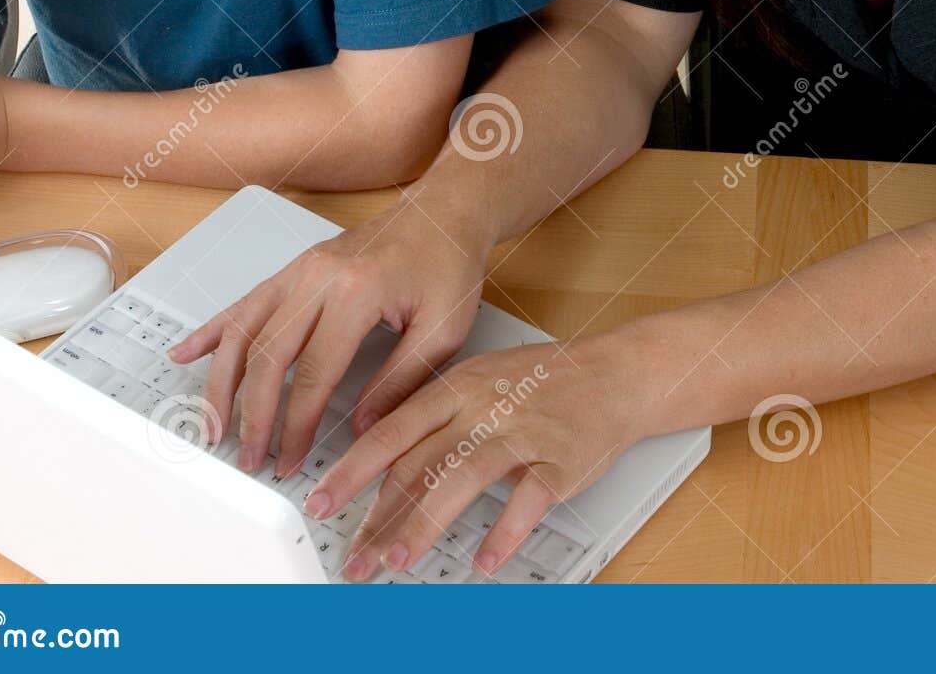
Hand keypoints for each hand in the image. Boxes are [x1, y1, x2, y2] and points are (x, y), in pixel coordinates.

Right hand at [167, 200, 492, 478]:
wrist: (443, 212)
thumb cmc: (447, 262)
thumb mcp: (444, 329)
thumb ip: (401, 381)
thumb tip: (361, 429)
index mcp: (357, 292)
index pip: (313, 373)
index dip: (297, 424)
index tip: (291, 457)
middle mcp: (318, 276)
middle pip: (266, 355)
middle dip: (252, 414)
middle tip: (250, 456)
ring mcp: (301, 269)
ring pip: (242, 330)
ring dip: (221, 382)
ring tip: (213, 426)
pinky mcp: (295, 267)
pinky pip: (243, 302)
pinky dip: (211, 330)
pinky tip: (185, 353)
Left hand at [302, 334, 654, 580]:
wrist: (616, 374)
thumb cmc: (545, 380)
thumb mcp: (481, 379)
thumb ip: (434, 414)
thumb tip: (383, 460)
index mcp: (458, 387)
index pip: (391, 431)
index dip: (351, 470)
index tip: (319, 502)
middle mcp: (484, 408)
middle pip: (419, 464)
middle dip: (378, 515)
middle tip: (353, 556)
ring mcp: (523, 432)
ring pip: (462, 478)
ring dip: (425, 523)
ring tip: (398, 559)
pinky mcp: (560, 460)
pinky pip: (527, 499)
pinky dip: (504, 533)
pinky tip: (485, 562)